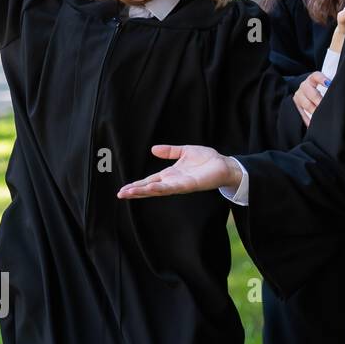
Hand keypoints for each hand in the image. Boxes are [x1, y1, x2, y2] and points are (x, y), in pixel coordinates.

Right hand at [117, 145, 238, 198]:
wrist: (224, 164)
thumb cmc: (207, 159)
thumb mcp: (185, 151)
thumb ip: (170, 152)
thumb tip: (153, 149)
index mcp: (170, 174)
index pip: (149, 181)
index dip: (136, 185)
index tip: (123, 189)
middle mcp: (173, 181)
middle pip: (150, 188)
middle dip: (136, 191)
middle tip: (120, 194)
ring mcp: (180, 184)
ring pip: (159, 190)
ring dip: (144, 191)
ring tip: (130, 192)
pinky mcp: (189, 185)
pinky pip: (173, 187)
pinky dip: (161, 188)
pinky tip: (151, 188)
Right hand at [293, 71, 326, 126]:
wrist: (305, 89)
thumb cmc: (319, 87)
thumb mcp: (323, 83)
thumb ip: (331, 85)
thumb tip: (340, 89)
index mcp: (312, 79)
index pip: (316, 76)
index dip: (322, 79)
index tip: (329, 83)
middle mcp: (304, 86)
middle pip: (311, 93)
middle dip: (319, 101)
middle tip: (326, 107)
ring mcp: (299, 96)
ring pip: (306, 104)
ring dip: (314, 111)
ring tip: (321, 117)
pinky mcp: (296, 105)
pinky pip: (301, 114)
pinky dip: (307, 120)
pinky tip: (312, 124)